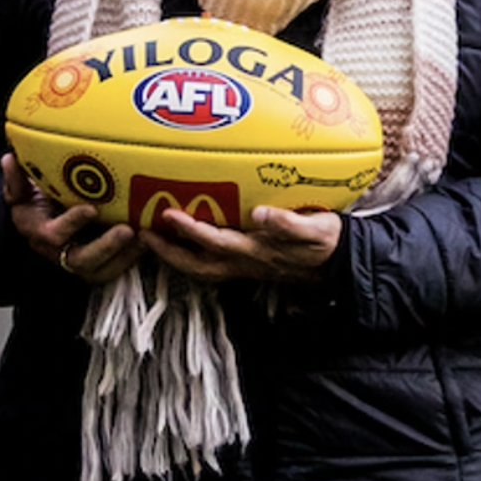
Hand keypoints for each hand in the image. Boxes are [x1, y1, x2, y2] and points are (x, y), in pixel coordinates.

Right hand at [2, 153, 139, 282]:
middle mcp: (58, 253)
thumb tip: (8, 159)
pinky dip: (132, 259)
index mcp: (39, 232)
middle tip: (127, 230)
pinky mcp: (96, 268)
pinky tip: (148, 242)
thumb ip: (15, 179)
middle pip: (82, 259)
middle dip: (106, 246)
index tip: (90, 208)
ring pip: (101, 269)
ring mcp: (78, 263)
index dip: (72, 223)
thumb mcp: (19, 193)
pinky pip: (114, 270)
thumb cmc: (32, 205)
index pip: (53, 233)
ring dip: (125, 256)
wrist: (37, 228)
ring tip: (144, 237)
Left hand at [141, 204, 340, 284]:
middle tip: (141, 232)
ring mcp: (244, 266)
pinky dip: (190, 252)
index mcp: (258, 252)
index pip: (217, 242)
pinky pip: (210, 262)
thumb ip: (290, 224)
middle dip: (168, 251)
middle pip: (197, 264)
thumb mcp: (317, 230)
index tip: (168, 214)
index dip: (191, 231)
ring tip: (151, 236)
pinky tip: (180, 237)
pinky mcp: (246, 263)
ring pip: (200, 267)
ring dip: (174, 255)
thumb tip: (261, 214)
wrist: (339, 263)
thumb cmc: (327, 242)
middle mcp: (245, 262)